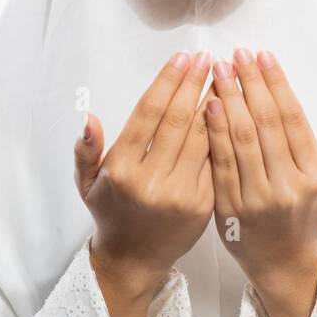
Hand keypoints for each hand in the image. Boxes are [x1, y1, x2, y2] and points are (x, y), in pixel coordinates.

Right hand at [74, 51, 214, 292]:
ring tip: (224, 75)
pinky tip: (230, 110)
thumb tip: (90, 119)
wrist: (134, 260)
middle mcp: (152, 180)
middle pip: (179, 120)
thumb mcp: (86, 183)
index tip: (183, 57)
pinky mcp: (204, 204)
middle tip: (208, 57)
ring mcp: (181, 194)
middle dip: (195, 83)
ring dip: (215, 102)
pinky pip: (216, 159)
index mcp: (122, 169)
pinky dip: (223, 132)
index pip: (148, 113)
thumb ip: (86, 150)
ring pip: (202, 137)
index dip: (168, 81)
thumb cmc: (110, 212)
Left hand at [206, 48, 316, 316]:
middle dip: (249, 83)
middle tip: (237, 53)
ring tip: (219, 69)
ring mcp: (254, 198)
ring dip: (228, 99)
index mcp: (312, 178)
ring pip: (239, 138)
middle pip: (264, 123)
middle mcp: (285, 187)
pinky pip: (219, 161)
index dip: (277, 84)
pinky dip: (212, 130)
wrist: (281, 265)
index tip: (264, 56)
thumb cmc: (311, 221)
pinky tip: (207, 103)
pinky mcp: (226, 207)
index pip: (292, 120)